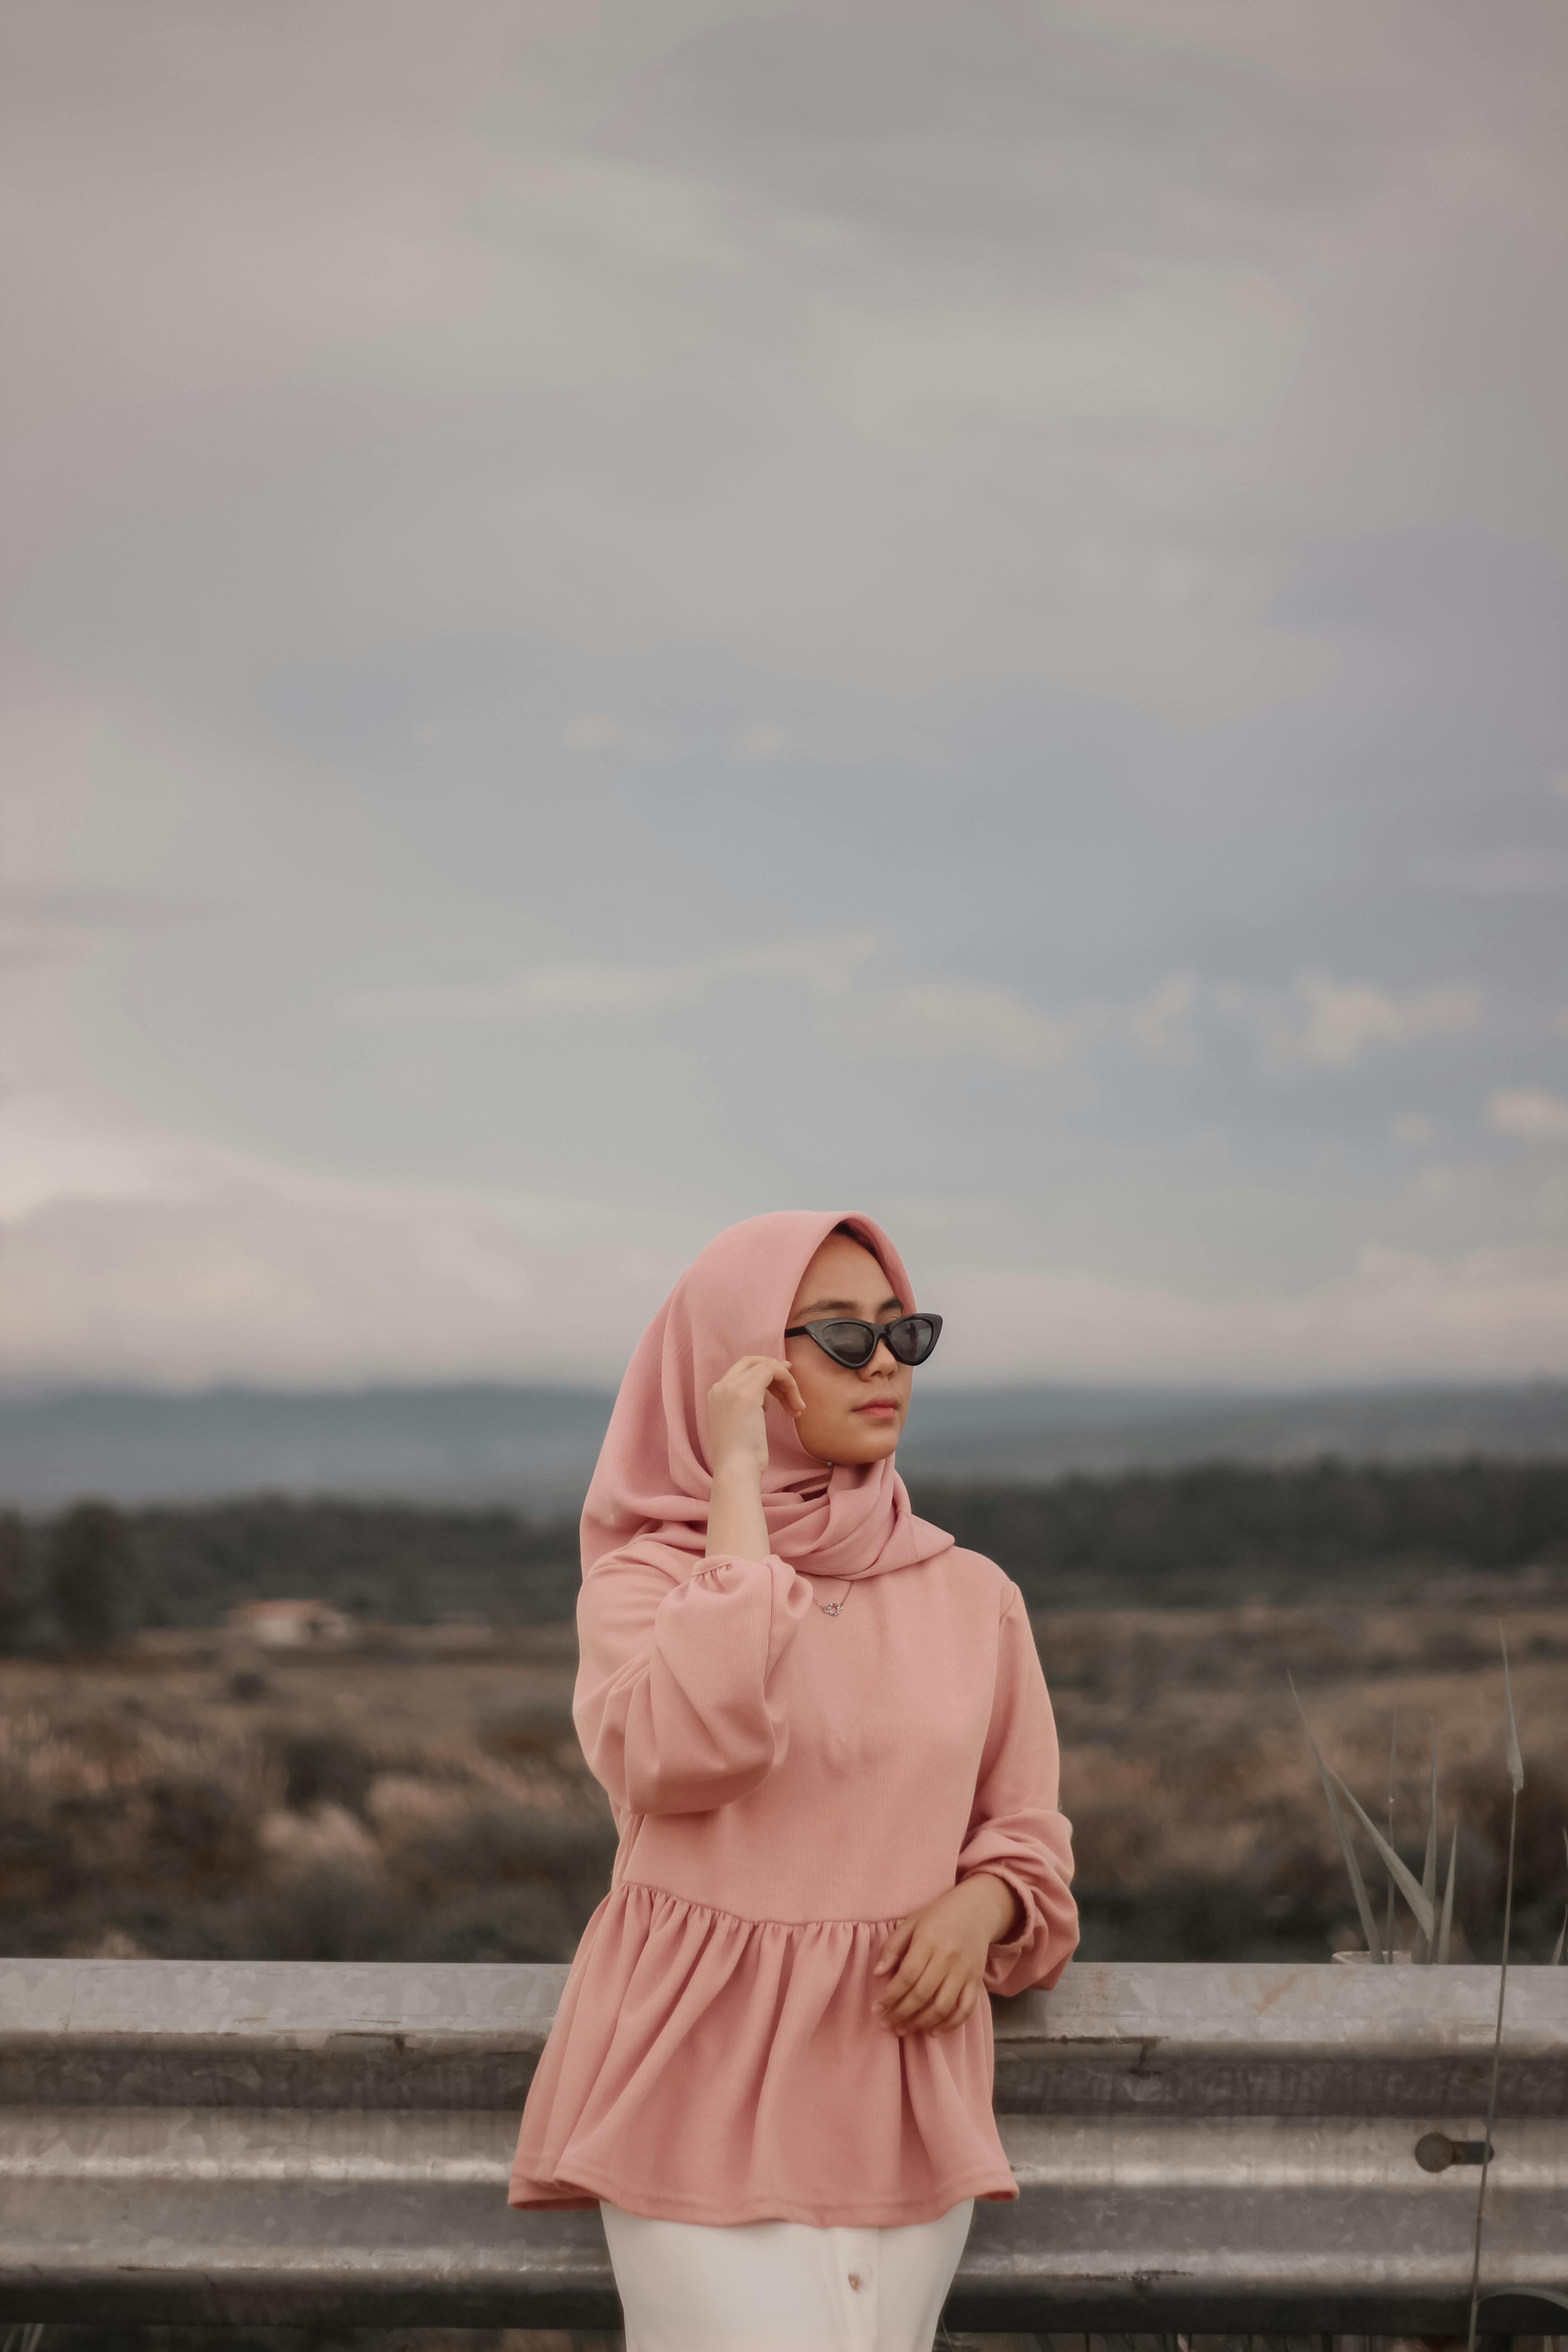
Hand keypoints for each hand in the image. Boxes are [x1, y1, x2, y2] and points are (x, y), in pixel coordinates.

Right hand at [706, 1354, 804, 1480]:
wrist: (736, 1469)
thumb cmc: (742, 1455)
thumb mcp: (743, 1424)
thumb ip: (750, 1405)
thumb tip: (769, 1396)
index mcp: (716, 1395)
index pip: (741, 1370)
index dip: (764, 1372)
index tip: (783, 1386)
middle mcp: (720, 1387)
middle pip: (751, 1362)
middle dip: (775, 1371)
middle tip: (792, 1388)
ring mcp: (732, 1388)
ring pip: (765, 1366)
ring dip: (786, 1383)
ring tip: (796, 1407)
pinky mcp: (747, 1393)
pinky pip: (772, 1371)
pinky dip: (788, 1382)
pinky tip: (794, 1404)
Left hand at [871, 1873, 1019, 2035]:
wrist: (977, 1909)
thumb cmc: (938, 1915)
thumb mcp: (911, 1922)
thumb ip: (892, 1947)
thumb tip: (877, 1973)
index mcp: (929, 1940)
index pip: (906, 1976)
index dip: (890, 1996)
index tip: (876, 2008)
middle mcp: (948, 1958)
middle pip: (922, 1995)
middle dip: (900, 2014)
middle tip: (886, 2023)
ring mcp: (965, 1971)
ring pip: (942, 2007)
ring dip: (920, 2023)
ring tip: (903, 2030)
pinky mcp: (977, 1981)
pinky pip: (965, 2010)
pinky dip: (950, 2025)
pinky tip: (933, 2031)